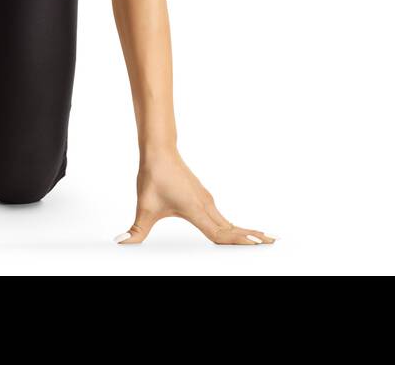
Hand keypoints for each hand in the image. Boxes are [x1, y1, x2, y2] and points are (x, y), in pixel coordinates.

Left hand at [116, 150, 274, 245]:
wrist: (159, 151)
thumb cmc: (153, 176)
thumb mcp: (144, 207)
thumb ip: (136, 230)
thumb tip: (121, 243)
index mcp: (195, 210)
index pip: (220, 232)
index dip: (237, 241)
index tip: (256, 244)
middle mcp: (205, 205)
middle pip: (231, 228)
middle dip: (251, 237)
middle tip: (272, 242)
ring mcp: (206, 200)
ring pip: (228, 221)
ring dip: (245, 230)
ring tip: (262, 239)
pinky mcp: (202, 197)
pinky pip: (222, 216)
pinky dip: (234, 224)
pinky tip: (237, 229)